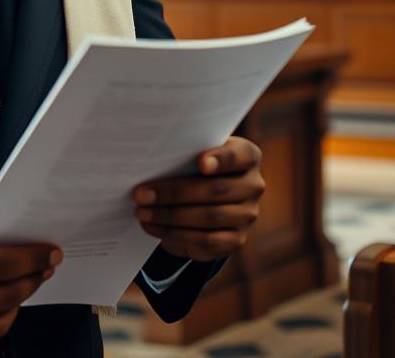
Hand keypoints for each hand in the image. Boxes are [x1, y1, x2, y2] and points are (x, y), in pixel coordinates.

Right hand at [0, 192, 61, 350]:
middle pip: (10, 291)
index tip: (52, 251)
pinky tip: (9, 296)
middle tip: (47, 262)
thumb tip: (21, 232)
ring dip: (23, 295)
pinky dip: (5, 313)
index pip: (5, 263)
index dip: (34, 257)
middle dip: (35, 275)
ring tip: (30, 277)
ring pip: (5, 314)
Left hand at [133, 136, 263, 261]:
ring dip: (170, 217)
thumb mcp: (193, 152)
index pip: (238, 155)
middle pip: (215, 191)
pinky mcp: (236, 239)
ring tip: (142, 212)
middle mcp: (253, 185)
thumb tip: (150, 161)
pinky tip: (153, 227)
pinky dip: (176, 235)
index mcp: (247, 156)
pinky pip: (207, 241)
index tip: (201, 163)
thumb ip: (183, 152)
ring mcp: (247, 215)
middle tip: (141, 194)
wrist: (207, 193)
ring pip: (209, 218)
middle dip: (173, 193)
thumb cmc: (194, 163)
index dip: (221, 159)